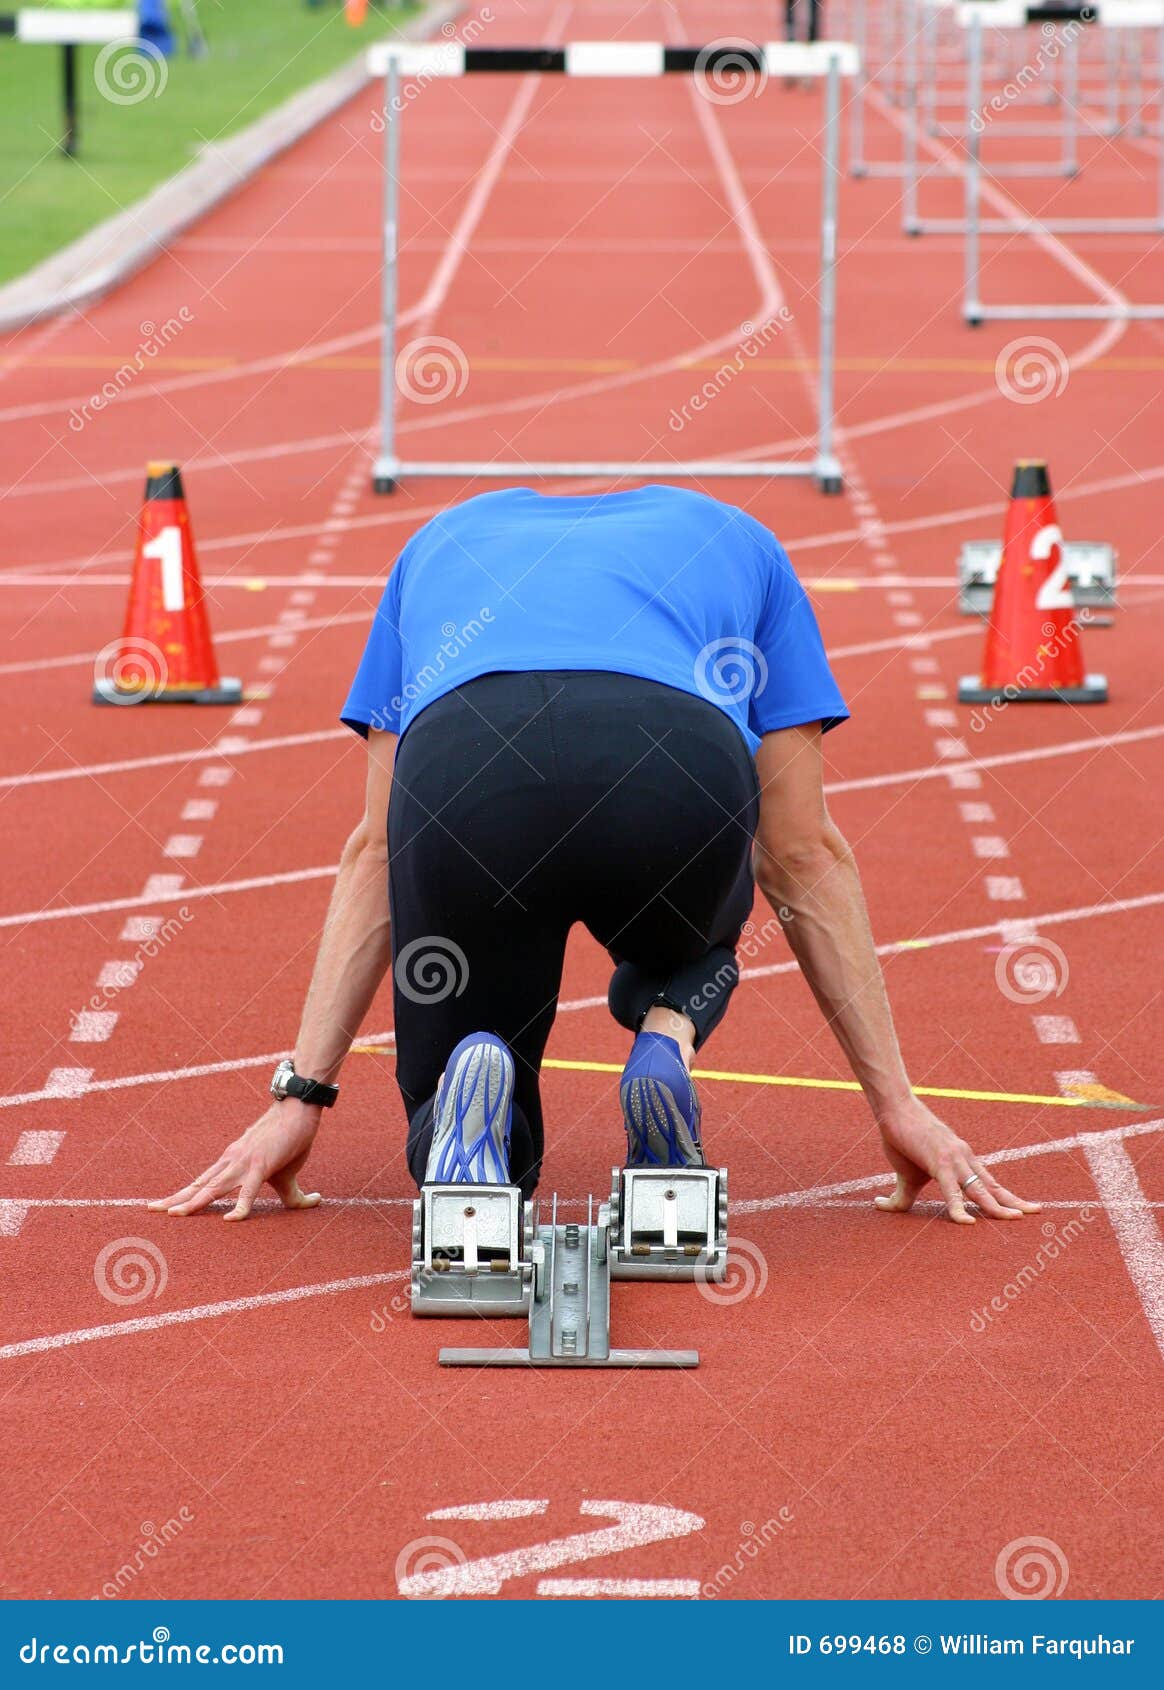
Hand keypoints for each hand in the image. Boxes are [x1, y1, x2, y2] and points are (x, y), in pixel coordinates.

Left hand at [148, 1100, 322, 1220]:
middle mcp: (230, 1162)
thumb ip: (292, 1194)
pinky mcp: (262, 1164)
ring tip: (175, 1214)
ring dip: (194, 1201)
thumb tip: (314, 1203)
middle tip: (150, 1210)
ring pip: (214, 1187)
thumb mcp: (286, 1173)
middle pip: (198, 1185)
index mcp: (231, 1163)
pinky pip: (249, 1189)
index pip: (201, 1182)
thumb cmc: (291, 1140)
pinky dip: (239, 1205)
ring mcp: (243, 1163)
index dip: (182, 1195)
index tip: (163, 1206)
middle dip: (175, 1198)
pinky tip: (230, 1219)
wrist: (299, 1110)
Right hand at [874, 1100, 1041, 1223]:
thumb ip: (901, 1196)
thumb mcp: (905, 1174)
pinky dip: (958, 1206)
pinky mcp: (938, 1162)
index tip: (1024, 1209)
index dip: (1006, 1197)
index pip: (989, 1184)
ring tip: (1014, 1219)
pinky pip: (951, 1189)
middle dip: (1013, 1201)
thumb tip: (881, 1207)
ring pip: (979, 1189)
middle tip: (1036, 1212)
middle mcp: (964, 1160)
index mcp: (962, 1161)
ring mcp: (954, 1160)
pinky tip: (965, 1221)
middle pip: (992, 1187)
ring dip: (996, 1206)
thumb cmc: (902, 1139)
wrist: (895, 1111)